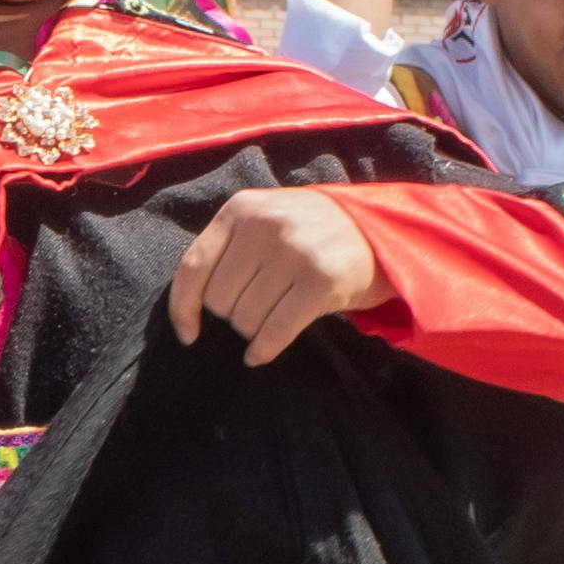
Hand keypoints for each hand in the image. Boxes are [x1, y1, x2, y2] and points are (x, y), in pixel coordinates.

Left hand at [167, 186, 383, 364]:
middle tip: (255, 310)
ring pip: (245, 319)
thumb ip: (230, 245)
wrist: (380, 230)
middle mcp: (265, 226)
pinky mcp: (322, 282)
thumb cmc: (311, 233)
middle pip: (219, 299)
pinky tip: (260, 354)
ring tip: (271, 319)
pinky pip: (274, 331)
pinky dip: (263, 350)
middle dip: (231, 316)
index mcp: (242, 208)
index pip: (193, 267)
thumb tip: (188, 304)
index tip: (188, 334)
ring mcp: (295, 252)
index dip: (183, 308)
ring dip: (252, 332)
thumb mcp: (265, 218)